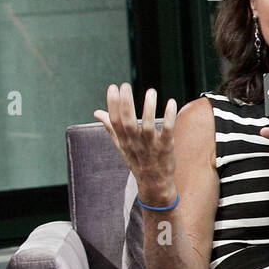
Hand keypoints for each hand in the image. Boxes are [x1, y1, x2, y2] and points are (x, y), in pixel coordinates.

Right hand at [93, 83, 177, 202]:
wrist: (154, 184)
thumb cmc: (137, 161)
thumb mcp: (121, 145)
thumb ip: (110, 127)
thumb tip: (97, 112)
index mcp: (123, 140)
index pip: (115, 120)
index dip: (113, 103)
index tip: (113, 87)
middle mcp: (135, 142)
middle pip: (128, 121)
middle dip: (125, 103)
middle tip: (125, 85)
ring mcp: (151, 145)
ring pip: (148, 125)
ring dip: (149, 108)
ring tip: (150, 91)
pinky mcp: (167, 147)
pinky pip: (168, 130)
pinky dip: (169, 117)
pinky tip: (171, 102)